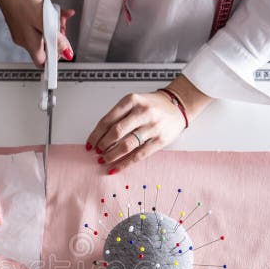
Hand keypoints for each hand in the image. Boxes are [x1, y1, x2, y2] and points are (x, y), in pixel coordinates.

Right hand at [0, 0, 75, 66]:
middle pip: (45, 46)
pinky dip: (48, 18)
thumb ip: (57, 38)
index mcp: (29, 43)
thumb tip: (66, 51)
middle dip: (57, 37)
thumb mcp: (45, 20)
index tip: (64, 54)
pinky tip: (54, 11)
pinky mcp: (22, 20)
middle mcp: (24, 39)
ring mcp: (22, 29)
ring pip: (43, 33)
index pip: (43, 62)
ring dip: (54, 25)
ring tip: (58, 15)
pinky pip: (39, 24)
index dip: (55, 60)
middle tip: (62, 27)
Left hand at [86, 75, 212, 173]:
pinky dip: (124, 163)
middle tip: (97, 152)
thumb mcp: (134, 102)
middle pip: (116, 132)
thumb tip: (100, 136)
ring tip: (104, 160)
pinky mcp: (160, 140)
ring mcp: (152, 126)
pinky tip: (115, 168)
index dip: (96, 134)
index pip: (108, 120)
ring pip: (126, 145)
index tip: (90, 143)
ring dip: (111, 155)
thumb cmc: (153, 105)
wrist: (179, 105)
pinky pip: (139, 155)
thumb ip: (119, 115)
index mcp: (132, 100)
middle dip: (103, 145)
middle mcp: (142, 112)